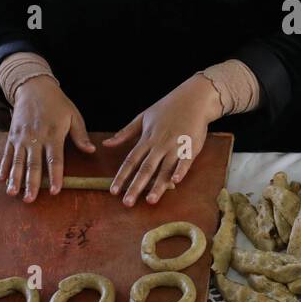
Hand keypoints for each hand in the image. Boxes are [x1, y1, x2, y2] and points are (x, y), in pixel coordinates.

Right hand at [0, 76, 94, 201]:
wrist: (34, 87)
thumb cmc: (57, 103)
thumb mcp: (74, 116)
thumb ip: (81, 135)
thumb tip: (91, 150)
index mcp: (53, 135)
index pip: (55, 160)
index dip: (55, 176)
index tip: (54, 191)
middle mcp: (35, 138)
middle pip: (33, 164)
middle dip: (31, 183)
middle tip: (30, 200)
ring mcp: (21, 138)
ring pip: (17, 161)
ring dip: (14, 179)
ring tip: (13, 194)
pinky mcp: (12, 136)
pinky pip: (7, 154)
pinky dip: (3, 167)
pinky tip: (0, 179)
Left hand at [104, 74, 222, 205]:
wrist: (194, 98)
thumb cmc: (167, 108)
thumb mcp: (143, 117)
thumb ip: (125, 133)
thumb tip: (106, 144)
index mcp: (147, 138)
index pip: (131, 160)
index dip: (121, 176)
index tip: (113, 191)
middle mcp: (159, 144)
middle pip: (146, 168)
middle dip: (136, 186)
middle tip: (127, 203)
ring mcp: (176, 146)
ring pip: (164, 168)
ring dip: (157, 185)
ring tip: (150, 201)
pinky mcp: (191, 146)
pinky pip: (185, 161)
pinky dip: (180, 171)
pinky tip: (175, 182)